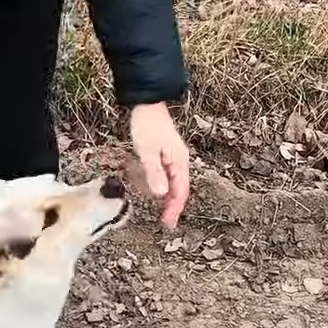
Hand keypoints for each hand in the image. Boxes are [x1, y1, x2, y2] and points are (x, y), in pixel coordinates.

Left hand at [127, 102, 190, 229]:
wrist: (147, 103)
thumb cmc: (147, 125)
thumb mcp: (148, 151)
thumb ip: (154, 173)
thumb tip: (162, 195)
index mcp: (179, 162)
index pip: (180, 192)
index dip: (174, 209)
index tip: (167, 223)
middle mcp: (180, 161)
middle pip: (179, 189)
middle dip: (173, 207)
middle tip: (165, 223)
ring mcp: (174, 157)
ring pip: (174, 183)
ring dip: (168, 198)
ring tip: (161, 212)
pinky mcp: (166, 153)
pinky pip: (167, 175)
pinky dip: (162, 186)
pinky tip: (155, 191)